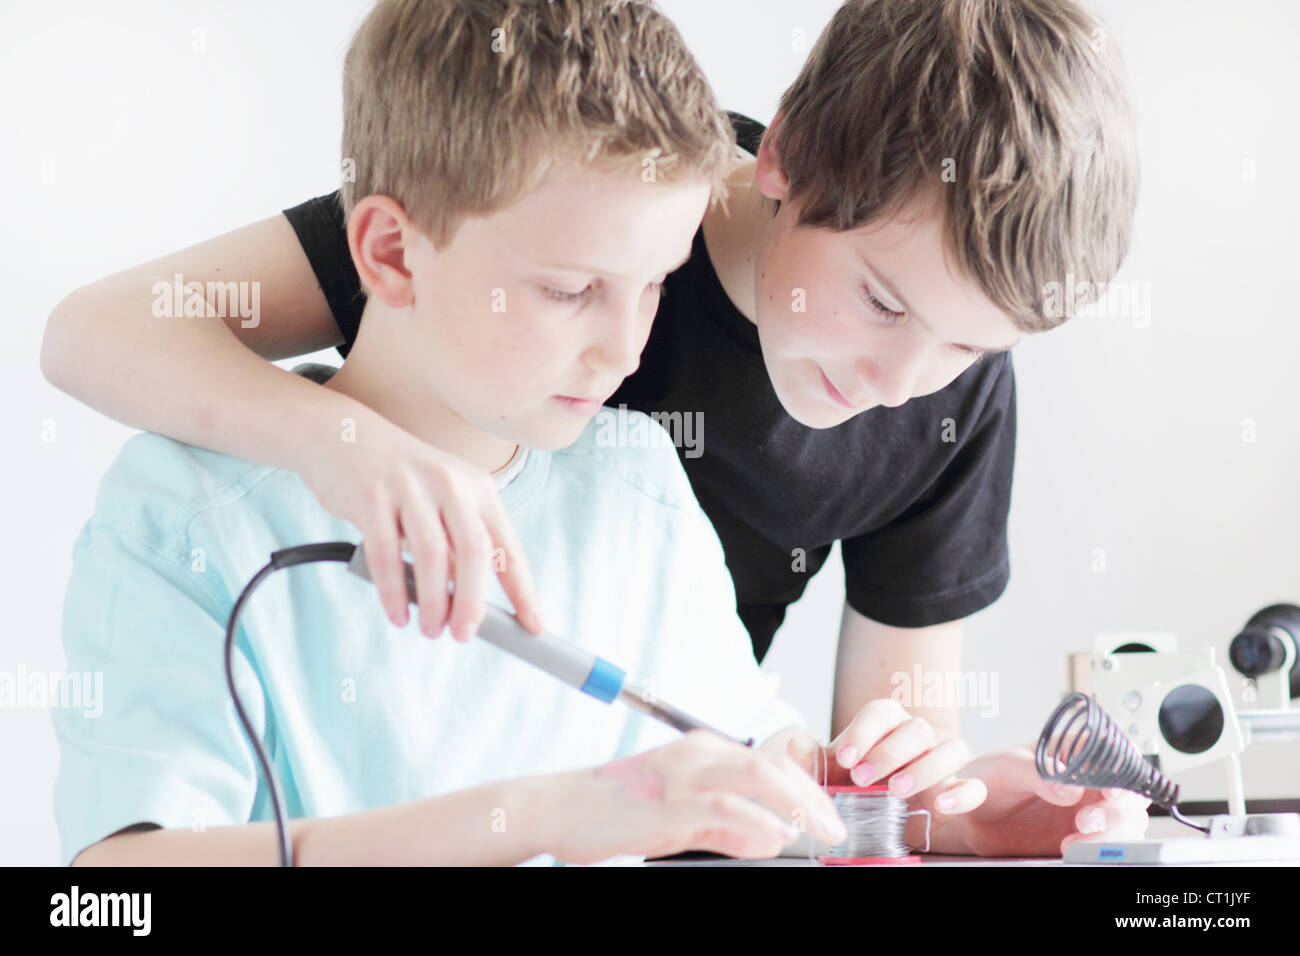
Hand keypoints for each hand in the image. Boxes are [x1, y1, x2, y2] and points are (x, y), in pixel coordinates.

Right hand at [299, 404, 543, 639]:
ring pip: (432, 555)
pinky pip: (385, 555)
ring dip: (434, 602)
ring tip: (430, 630)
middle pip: (474, 551)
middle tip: (465, 635)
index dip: (523, 589)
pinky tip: (398, 614)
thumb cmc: (401, 481)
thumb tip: (471, 603)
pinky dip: (393, 592)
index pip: (508, 546)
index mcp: (478, 488)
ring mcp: (410, 487)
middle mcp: (450, 483)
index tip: (534, 625)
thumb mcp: (442, 501)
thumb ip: (457, 544)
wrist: (343, 435)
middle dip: (473, 601)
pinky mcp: (370, 496)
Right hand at [548, 731, 848, 863]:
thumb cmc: (615, 810)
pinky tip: (778, 836)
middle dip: (812, 797)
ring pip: (757, 778)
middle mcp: (698, 754)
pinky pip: (724, 809)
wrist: (559, 806)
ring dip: (797, 808)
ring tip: (819, 833)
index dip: (805, 788)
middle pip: (773, 767)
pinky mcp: (668, 803)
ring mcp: (683, 776)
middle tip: (836, 828)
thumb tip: (766, 838)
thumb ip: (722, 826)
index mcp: (702, 750)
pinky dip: (757, 821)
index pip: (769, 762)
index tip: (826, 815)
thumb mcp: (676, 815)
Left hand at [777, 699, 985, 815]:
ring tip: (896, 791)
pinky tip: (942, 806)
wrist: (887, 809)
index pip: (882, 712)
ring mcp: (945, 760)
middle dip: (889, 752)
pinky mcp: (962, 788)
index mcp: (889, 724)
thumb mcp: (835, 775)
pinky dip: (963, 793)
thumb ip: (815, 760)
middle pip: (916, 728)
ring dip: (924, 768)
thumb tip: (795, 744)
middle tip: (862, 778)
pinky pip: (975, 786)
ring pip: (952, 748)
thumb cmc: (861, 783)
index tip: (843, 757)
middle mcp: (920, 736)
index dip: (863, 732)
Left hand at [939, 746, 1150, 856]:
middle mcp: (1091, 780)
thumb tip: (1070, 788)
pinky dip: (1100, 850)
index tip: (1111, 788)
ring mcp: (1092, 809)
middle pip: (1131, 793)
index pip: (1117, 752)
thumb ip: (1039, 773)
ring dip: (1111, 834)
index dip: (1124, 769)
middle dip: (1118, 809)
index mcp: (1075, 752)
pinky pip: (1111, 846)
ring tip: (1072, 840)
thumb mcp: (1007, 768)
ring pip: (1128, 822)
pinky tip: (1071, 849)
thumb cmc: (989, 780)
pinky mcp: (1087, 838)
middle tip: (1086, 820)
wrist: (972, 817)